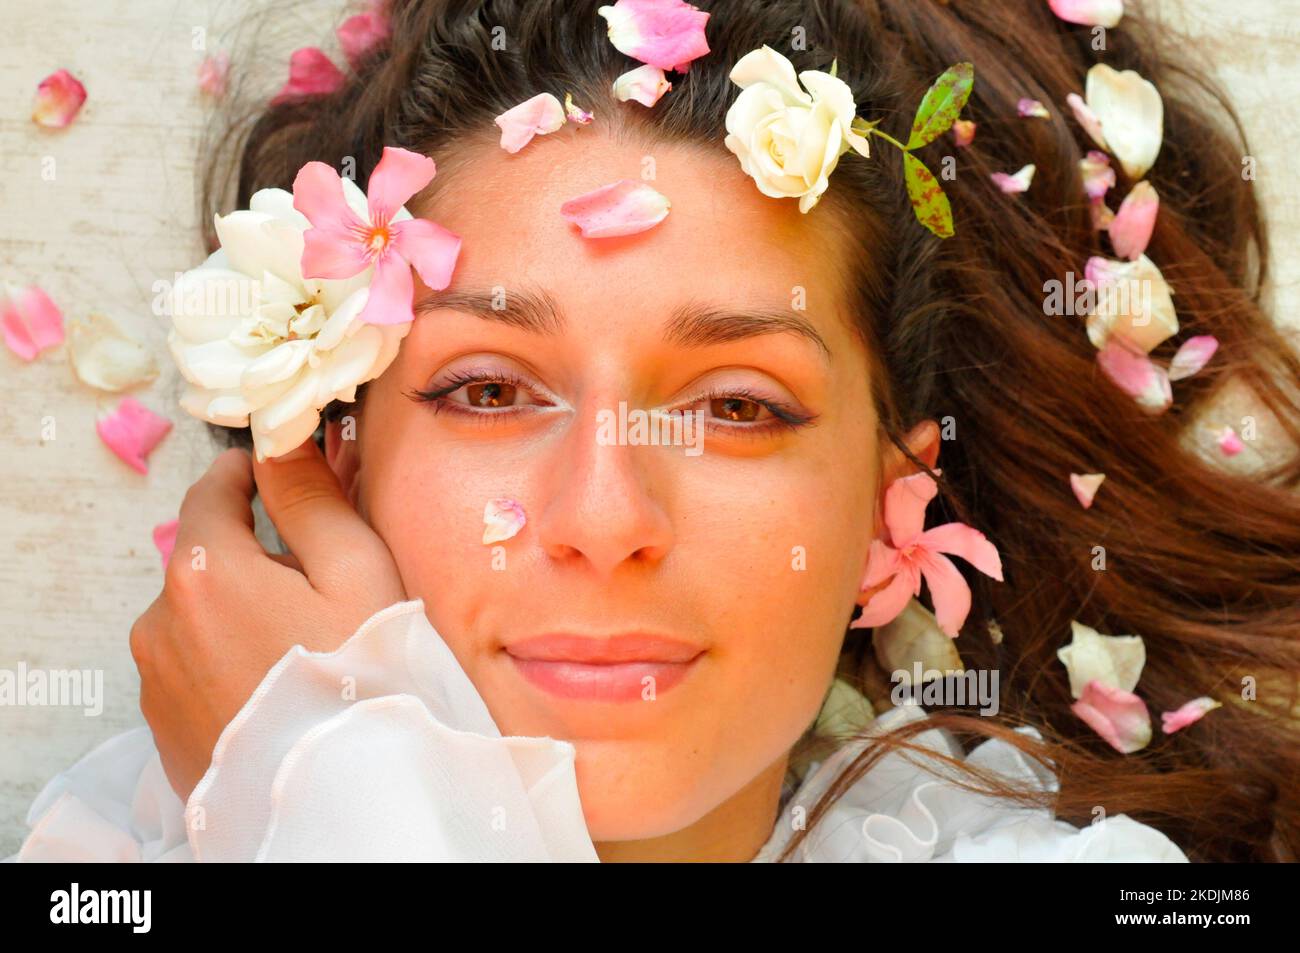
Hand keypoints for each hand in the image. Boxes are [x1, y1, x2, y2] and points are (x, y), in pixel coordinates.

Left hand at [130, 437, 405, 803]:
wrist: (342, 799)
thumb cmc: (361, 682)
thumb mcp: (357, 572)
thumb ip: (312, 499)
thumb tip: (280, 441)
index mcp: (206, 571)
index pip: (212, 491)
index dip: (248, 475)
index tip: (278, 475)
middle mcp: (162, 621)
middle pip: (209, 559)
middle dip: (258, 558)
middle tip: (324, 589)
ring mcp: (158, 680)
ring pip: (201, 616)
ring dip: (242, 613)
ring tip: (306, 650)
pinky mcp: (165, 727)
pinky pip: (194, 668)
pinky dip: (230, 662)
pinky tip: (282, 687)